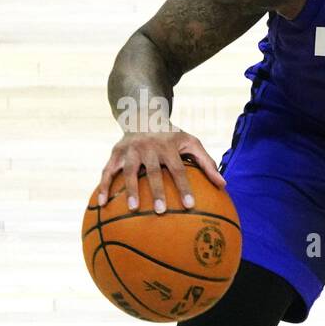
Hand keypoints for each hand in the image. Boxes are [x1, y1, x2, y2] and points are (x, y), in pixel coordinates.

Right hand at [97, 127, 226, 212]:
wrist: (143, 114)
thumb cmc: (172, 135)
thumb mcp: (191, 142)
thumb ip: (207, 163)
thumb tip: (223, 185)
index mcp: (167, 146)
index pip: (178, 170)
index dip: (184, 187)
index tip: (190, 205)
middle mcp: (148, 147)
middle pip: (153, 171)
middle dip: (156, 191)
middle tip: (160, 211)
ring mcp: (129, 150)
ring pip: (128, 171)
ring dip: (129, 190)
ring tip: (132, 209)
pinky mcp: (115, 153)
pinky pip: (107, 172)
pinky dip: (103, 187)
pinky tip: (101, 204)